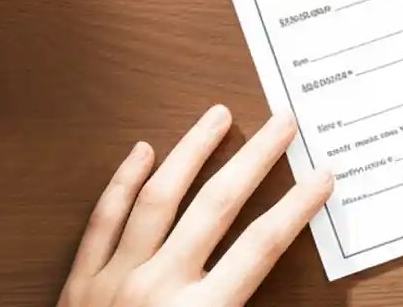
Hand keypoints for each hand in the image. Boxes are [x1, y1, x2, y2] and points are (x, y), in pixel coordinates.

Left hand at [58, 107, 332, 306]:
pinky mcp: (79, 282)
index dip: (297, 207)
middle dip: (256, 160)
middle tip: (281, 123)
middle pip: (218, 207)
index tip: (322, 176)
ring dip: (192, 151)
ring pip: (158, 197)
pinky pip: (102, 220)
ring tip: (217, 115)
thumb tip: (270, 271)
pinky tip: (142, 150)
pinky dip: (121, 182)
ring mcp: (116, 279)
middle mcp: (161, 287)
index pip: (262, 247)